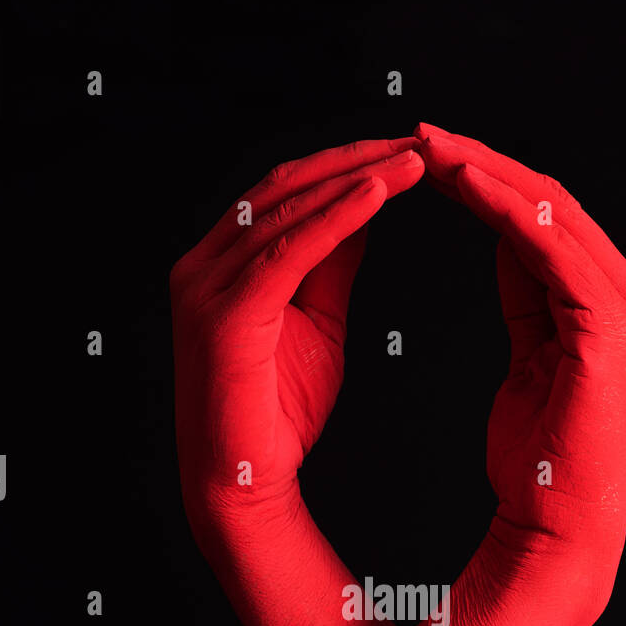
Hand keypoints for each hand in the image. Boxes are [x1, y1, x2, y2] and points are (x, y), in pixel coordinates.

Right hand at [170, 138, 423, 548]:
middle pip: (287, 186)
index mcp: (221, 262)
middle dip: (358, 159)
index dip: (348, 165)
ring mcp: (207, 286)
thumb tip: (364, 209)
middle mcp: (204, 263)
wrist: (241, 483)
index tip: (405, 153)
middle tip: (421, 142)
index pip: (288, 190)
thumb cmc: (277, 413)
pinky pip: (290, 251)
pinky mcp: (226, 315)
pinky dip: (338, 218)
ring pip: (290, 209)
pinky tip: (380, 196)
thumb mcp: (317, 321)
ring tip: (415, 162)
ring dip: (358, 180)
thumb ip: (332, 264)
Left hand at [416, 124, 625, 595]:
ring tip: (430, 149)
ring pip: (550, 212)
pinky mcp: (608, 323)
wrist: (558, 526)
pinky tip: (461, 185)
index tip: (428, 157)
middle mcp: (623, 293)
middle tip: (420, 134)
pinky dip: (504, 209)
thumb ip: (528, 296)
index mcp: (604, 301)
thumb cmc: (537, 461)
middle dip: (481, 163)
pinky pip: (550, 247)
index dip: (486, 181)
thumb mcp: (527, 359)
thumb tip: (507, 242)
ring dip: (486, 174)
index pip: (543, 217)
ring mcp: (623, 305)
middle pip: (549, 201)